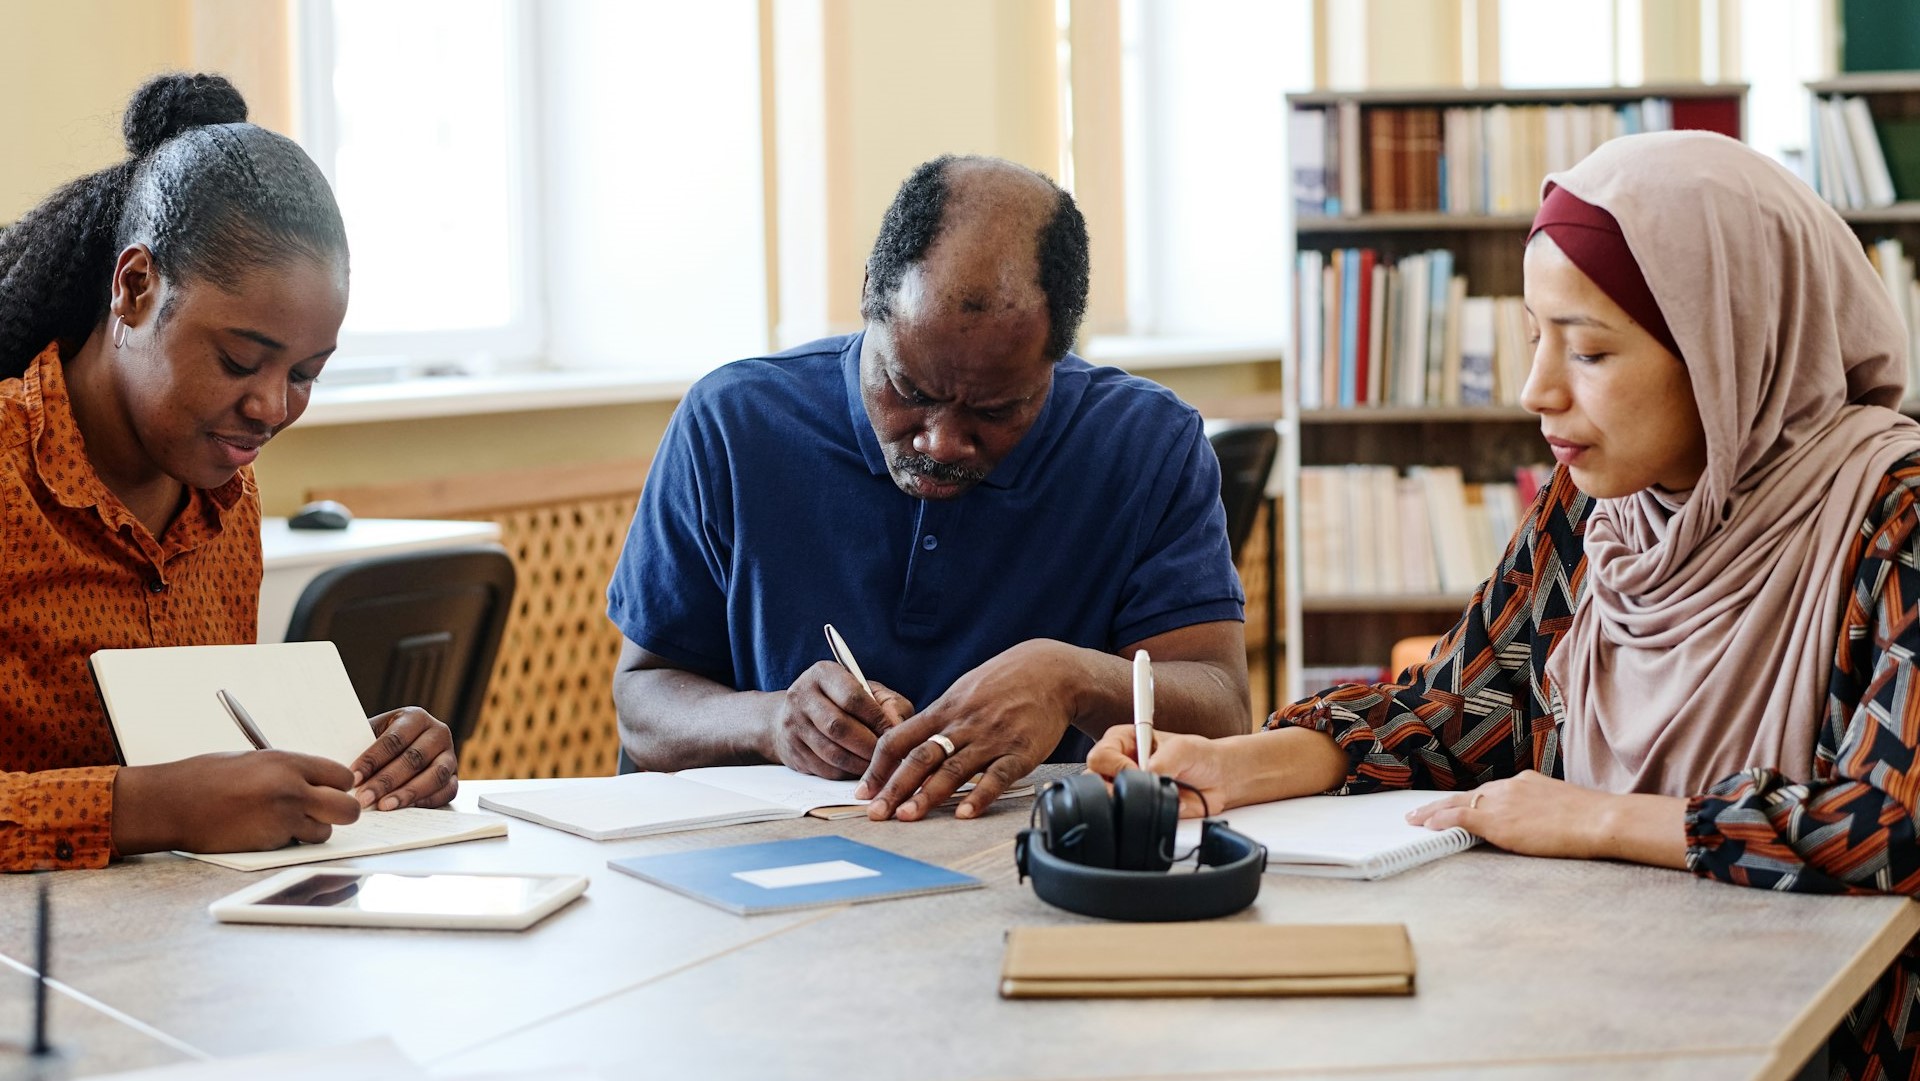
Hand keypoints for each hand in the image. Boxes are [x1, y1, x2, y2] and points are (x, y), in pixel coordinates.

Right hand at [112, 751, 360, 854]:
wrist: (170, 803)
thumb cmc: (204, 779)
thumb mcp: (253, 762)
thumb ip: (289, 771)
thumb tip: (315, 783)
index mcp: (288, 762)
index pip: (342, 776)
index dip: (338, 787)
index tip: (327, 791)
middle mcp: (292, 787)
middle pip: (348, 808)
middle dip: (340, 813)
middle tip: (322, 813)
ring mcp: (283, 817)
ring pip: (325, 832)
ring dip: (312, 831)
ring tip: (284, 823)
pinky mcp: (270, 842)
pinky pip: (298, 845)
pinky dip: (290, 843)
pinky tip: (265, 832)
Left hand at [352, 706, 458, 809]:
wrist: (402, 748)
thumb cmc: (381, 743)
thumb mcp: (371, 734)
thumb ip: (359, 745)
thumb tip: (339, 766)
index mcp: (415, 717)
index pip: (394, 740)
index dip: (372, 760)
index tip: (353, 777)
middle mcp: (438, 733)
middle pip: (414, 759)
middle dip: (386, 781)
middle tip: (364, 798)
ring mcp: (450, 755)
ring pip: (435, 775)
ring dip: (408, 793)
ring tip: (384, 806)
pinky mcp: (455, 777)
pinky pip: (447, 791)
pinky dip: (427, 801)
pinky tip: (406, 808)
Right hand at [768, 662, 912, 778]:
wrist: (797, 714)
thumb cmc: (843, 701)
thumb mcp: (868, 691)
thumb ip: (889, 704)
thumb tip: (897, 729)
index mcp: (823, 673)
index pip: (852, 698)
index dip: (877, 719)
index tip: (895, 734)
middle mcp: (802, 695)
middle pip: (839, 727)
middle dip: (869, 746)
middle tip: (889, 756)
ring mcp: (792, 724)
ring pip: (831, 752)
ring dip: (860, 764)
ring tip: (879, 767)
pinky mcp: (792, 750)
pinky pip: (824, 769)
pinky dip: (846, 774)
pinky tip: (860, 772)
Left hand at [857, 641, 1071, 821]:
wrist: (1051, 672)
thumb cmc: (1002, 684)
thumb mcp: (962, 692)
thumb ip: (936, 720)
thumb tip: (906, 747)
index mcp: (943, 710)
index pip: (899, 739)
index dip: (878, 767)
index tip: (864, 792)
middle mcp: (962, 724)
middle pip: (920, 757)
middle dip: (894, 787)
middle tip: (876, 813)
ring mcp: (991, 738)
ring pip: (953, 769)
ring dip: (928, 795)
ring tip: (908, 816)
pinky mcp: (1020, 752)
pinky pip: (997, 776)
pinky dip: (980, 796)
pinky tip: (965, 813)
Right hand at [1088, 726, 1235, 818]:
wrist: (1218, 779)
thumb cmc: (1199, 756)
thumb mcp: (1184, 748)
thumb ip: (1164, 759)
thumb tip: (1149, 775)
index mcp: (1122, 742)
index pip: (1100, 756)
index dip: (1116, 767)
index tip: (1138, 770)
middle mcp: (1118, 765)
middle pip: (1094, 781)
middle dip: (1118, 789)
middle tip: (1144, 788)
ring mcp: (1125, 789)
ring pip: (1106, 803)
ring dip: (1132, 803)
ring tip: (1157, 796)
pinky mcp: (1135, 809)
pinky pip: (1128, 820)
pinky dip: (1147, 818)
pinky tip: (1165, 807)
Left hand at [1404, 770, 1685, 865]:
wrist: (1599, 819)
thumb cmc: (1592, 818)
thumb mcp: (1562, 806)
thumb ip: (1543, 809)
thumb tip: (1540, 821)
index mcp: (1524, 782)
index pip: (1490, 791)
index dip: (1470, 800)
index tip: (1456, 805)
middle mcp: (1508, 786)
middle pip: (1468, 794)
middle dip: (1443, 804)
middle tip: (1420, 811)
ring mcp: (1500, 801)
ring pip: (1457, 804)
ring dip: (1433, 812)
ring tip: (1414, 820)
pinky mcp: (1496, 819)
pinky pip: (1460, 817)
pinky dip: (1441, 820)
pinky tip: (1427, 827)